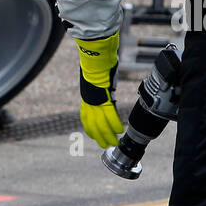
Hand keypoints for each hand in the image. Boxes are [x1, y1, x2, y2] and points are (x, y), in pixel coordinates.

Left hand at [77, 32, 123, 148]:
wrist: (94, 60)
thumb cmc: (95, 66)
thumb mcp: (93, 80)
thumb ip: (97, 88)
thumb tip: (103, 87)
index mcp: (86, 99)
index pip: (86, 119)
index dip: (90, 129)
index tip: (93, 136)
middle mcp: (89, 103)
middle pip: (93, 126)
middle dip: (100, 137)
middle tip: (106, 145)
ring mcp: (96, 103)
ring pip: (101, 125)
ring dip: (108, 135)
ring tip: (114, 142)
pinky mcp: (105, 100)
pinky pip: (111, 116)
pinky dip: (115, 124)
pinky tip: (120, 130)